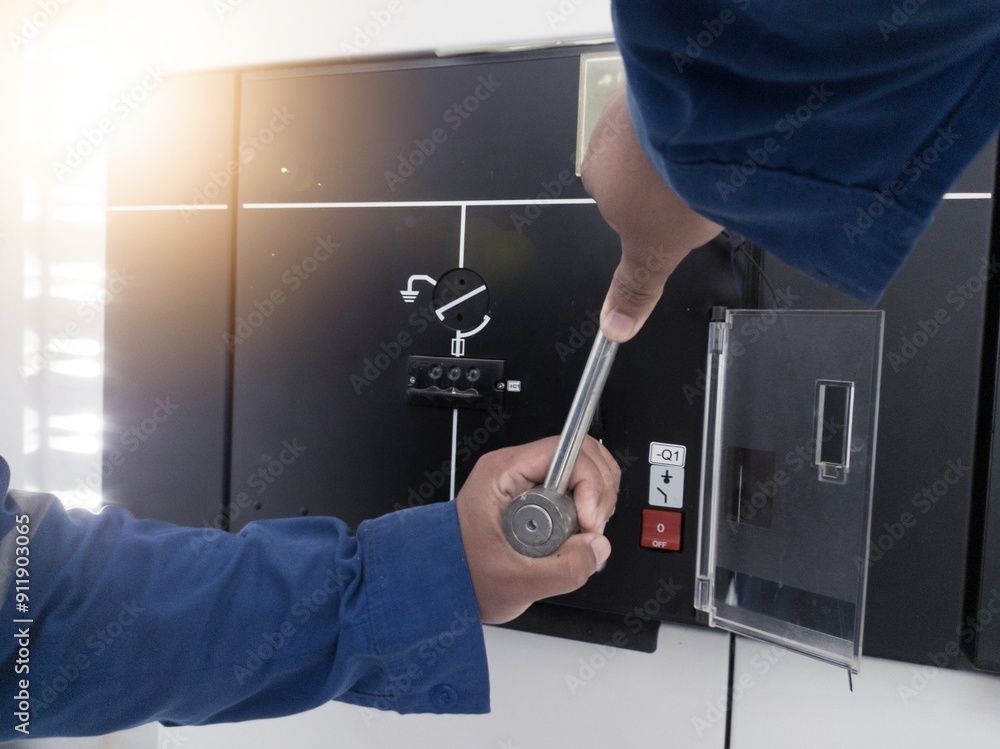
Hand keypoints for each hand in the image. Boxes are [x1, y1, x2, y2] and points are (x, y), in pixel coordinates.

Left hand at [455, 436, 619, 623]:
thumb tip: (598, 547)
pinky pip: (577, 486)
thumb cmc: (468, 572)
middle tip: (592, 528)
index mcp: (502, 474)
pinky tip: (581, 529)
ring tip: (586, 531)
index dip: (589, 483)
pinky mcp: (539, 493)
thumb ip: (565, 568)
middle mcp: (516, 468)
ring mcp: (528, 479)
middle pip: (582, 453)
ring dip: (598, 499)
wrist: (449, 580)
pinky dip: (590, 506)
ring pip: (585, 467)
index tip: (590, 521)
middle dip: (599, 491)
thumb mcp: (518, 581)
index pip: (565, 451)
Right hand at [581, 87, 722, 342]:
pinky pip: (685, 104)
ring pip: (666, 134)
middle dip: (677, 180)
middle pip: (647, 168)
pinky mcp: (668, 77)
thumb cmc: (668, 181)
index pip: (629, 204)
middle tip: (708, 189)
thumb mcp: (654, 252)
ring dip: (691, 147)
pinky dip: (704, 117)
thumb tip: (613, 330)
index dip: (663, 213)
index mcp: (598, 179)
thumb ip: (634, 287)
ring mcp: (636, 101)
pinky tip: (724, 128)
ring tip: (721, 158)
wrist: (699, 115)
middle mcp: (609, 137)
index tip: (687, 214)